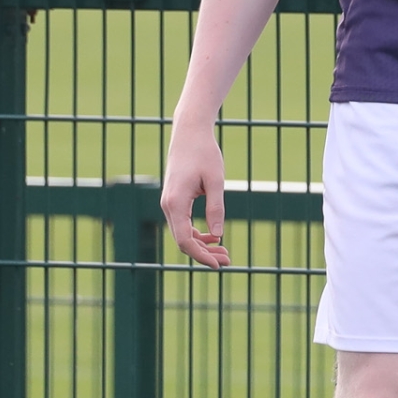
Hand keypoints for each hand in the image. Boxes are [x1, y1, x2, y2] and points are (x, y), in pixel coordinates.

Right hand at [161, 120, 228, 269]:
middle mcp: (168, 205)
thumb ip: (216, 207)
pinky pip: (183, 224)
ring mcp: (169, 203)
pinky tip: (214, 236)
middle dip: (204, 254)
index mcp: (176, 202)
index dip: (201, 256)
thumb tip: (218, 235)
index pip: (184, 240)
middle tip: (229, 260)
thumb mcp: (216, 180)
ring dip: (202, 245)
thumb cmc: (204, 153)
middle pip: (183, 240)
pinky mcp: (174, 199)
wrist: (189, 132)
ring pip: (182, 233)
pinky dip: (197, 233)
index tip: (219, 265)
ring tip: (225, 252)